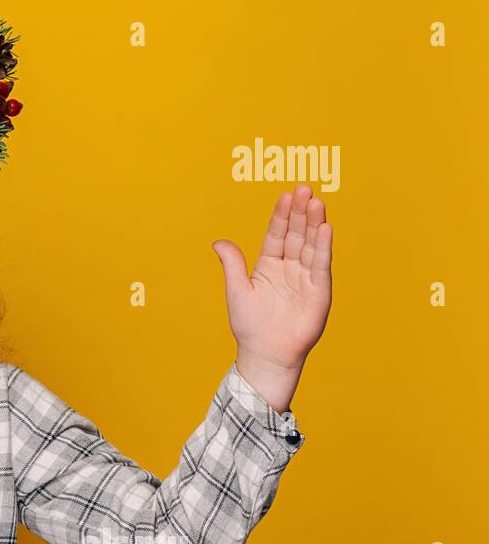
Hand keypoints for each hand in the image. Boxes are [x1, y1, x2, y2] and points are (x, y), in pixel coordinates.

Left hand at [212, 184, 331, 410]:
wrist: (265, 354)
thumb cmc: (250, 326)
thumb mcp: (236, 290)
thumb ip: (232, 264)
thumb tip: (218, 242)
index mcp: (269, 265)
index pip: (277, 234)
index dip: (281, 215)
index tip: (285, 195)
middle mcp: (290, 268)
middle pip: (297, 234)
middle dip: (300, 212)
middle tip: (304, 188)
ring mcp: (306, 278)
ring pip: (311, 245)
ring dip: (314, 224)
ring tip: (316, 202)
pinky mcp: (319, 292)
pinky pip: (321, 265)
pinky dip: (323, 247)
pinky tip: (325, 228)